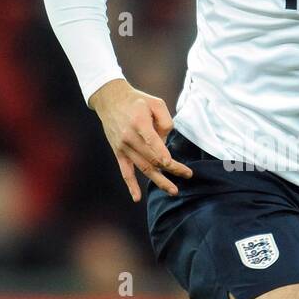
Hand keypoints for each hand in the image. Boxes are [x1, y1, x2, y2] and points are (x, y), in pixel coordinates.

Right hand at [89, 79, 192, 201]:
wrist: (110, 100)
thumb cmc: (137, 101)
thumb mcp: (156, 103)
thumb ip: (166, 121)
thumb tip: (167, 141)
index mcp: (140, 123)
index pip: (152, 142)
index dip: (162, 155)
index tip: (172, 164)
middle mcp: (130, 137)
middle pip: (152, 158)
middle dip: (171, 169)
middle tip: (188, 175)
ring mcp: (123, 147)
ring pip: (143, 168)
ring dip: (159, 180)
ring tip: (173, 191)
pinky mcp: (118, 152)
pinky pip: (125, 172)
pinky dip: (131, 185)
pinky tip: (137, 198)